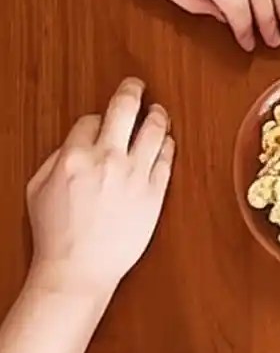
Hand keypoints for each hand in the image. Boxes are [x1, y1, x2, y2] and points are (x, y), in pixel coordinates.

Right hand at [27, 78, 172, 295]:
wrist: (80, 267)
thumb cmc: (56, 233)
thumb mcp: (38, 187)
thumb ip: (57, 159)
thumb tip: (75, 143)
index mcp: (74, 156)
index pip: (89, 120)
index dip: (95, 119)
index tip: (99, 122)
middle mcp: (108, 160)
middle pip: (125, 110)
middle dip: (132, 91)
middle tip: (137, 85)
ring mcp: (135, 176)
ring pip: (154, 131)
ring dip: (157, 116)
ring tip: (159, 111)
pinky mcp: (155, 193)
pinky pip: (166, 160)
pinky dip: (168, 145)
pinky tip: (167, 141)